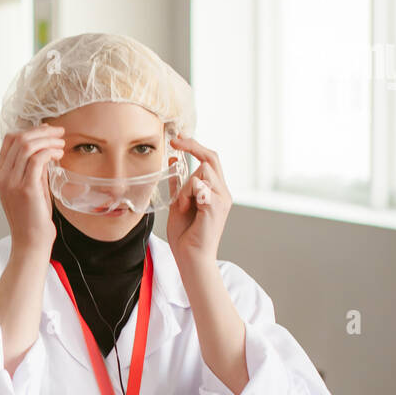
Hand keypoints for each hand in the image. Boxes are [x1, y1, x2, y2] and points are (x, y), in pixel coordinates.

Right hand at [0, 125, 63, 253]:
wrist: (31, 241)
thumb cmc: (33, 216)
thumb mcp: (31, 186)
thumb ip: (34, 168)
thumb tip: (47, 149)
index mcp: (0, 174)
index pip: (9, 140)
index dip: (30, 130)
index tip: (48, 130)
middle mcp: (2, 176)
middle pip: (19, 138)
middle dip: (42, 131)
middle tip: (59, 132)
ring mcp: (12, 182)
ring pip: (28, 145)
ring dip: (48, 140)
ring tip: (61, 143)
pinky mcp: (26, 188)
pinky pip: (37, 159)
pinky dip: (50, 151)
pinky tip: (59, 154)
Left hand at [166, 134, 231, 268]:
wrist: (190, 257)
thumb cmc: (185, 234)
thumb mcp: (177, 203)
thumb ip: (178, 184)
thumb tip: (173, 159)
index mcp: (214, 190)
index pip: (210, 160)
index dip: (195, 146)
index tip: (177, 137)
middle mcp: (222, 193)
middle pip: (211, 159)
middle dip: (192, 146)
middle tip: (174, 141)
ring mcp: (221, 200)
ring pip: (201, 173)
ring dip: (185, 186)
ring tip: (182, 206)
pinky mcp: (215, 207)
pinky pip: (200, 187)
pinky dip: (189, 194)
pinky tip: (186, 207)